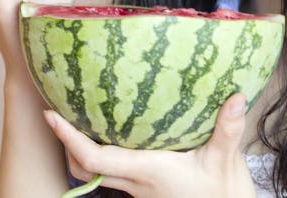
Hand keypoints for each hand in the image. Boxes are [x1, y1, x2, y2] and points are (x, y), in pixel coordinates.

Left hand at [44, 93, 256, 197]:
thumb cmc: (222, 193)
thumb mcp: (225, 161)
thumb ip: (227, 130)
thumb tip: (235, 98)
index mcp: (146, 171)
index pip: (93, 157)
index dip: (68, 137)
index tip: (51, 114)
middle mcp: (135, 181)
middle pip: (82, 167)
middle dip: (65, 141)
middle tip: (58, 110)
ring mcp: (138, 186)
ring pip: (94, 171)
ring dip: (80, 148)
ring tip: (78, 116)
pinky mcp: (145, 185)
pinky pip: (112, 170)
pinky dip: (101, 151)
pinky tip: (112, 130)